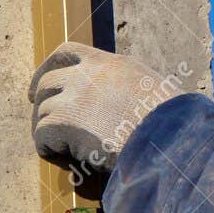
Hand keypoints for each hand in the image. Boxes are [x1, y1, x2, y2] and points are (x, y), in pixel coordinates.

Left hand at [29, 41, 172, 171]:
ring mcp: (75, 95)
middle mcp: (90, 73)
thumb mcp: (152, 92)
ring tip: (65, 150)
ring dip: (49, 131)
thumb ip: (127, 89)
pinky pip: (42, 135)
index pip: (67, 52)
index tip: (41, 86)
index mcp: (112, 64)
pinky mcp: (64, 120)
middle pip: (47, 82)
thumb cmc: (173, 125)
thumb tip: (120, 105)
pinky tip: (66, 160)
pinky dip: (49, 149)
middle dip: (40, 102)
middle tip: (44, 122)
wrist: (170, 140)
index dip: (48, 68)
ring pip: (43, 111)